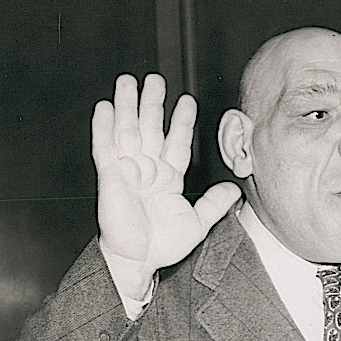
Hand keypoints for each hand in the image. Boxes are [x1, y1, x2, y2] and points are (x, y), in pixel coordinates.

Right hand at [93, 73, 240, 291]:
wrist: (140, 261)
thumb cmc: (163, 244)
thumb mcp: (198, 222)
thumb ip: (216, 203)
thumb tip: (236, 190)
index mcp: (168, 177)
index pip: (176, 142)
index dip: (181, 121)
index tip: (187, 101)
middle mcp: (147, 170)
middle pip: (150, 128)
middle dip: (152, 104)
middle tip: (155, 79)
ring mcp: (128, 171)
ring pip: (127, 130)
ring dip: (127, 105)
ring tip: (128, 81)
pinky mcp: (110, 177)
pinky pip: (105, 147)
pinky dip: (104, 127)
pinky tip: (105, 107)